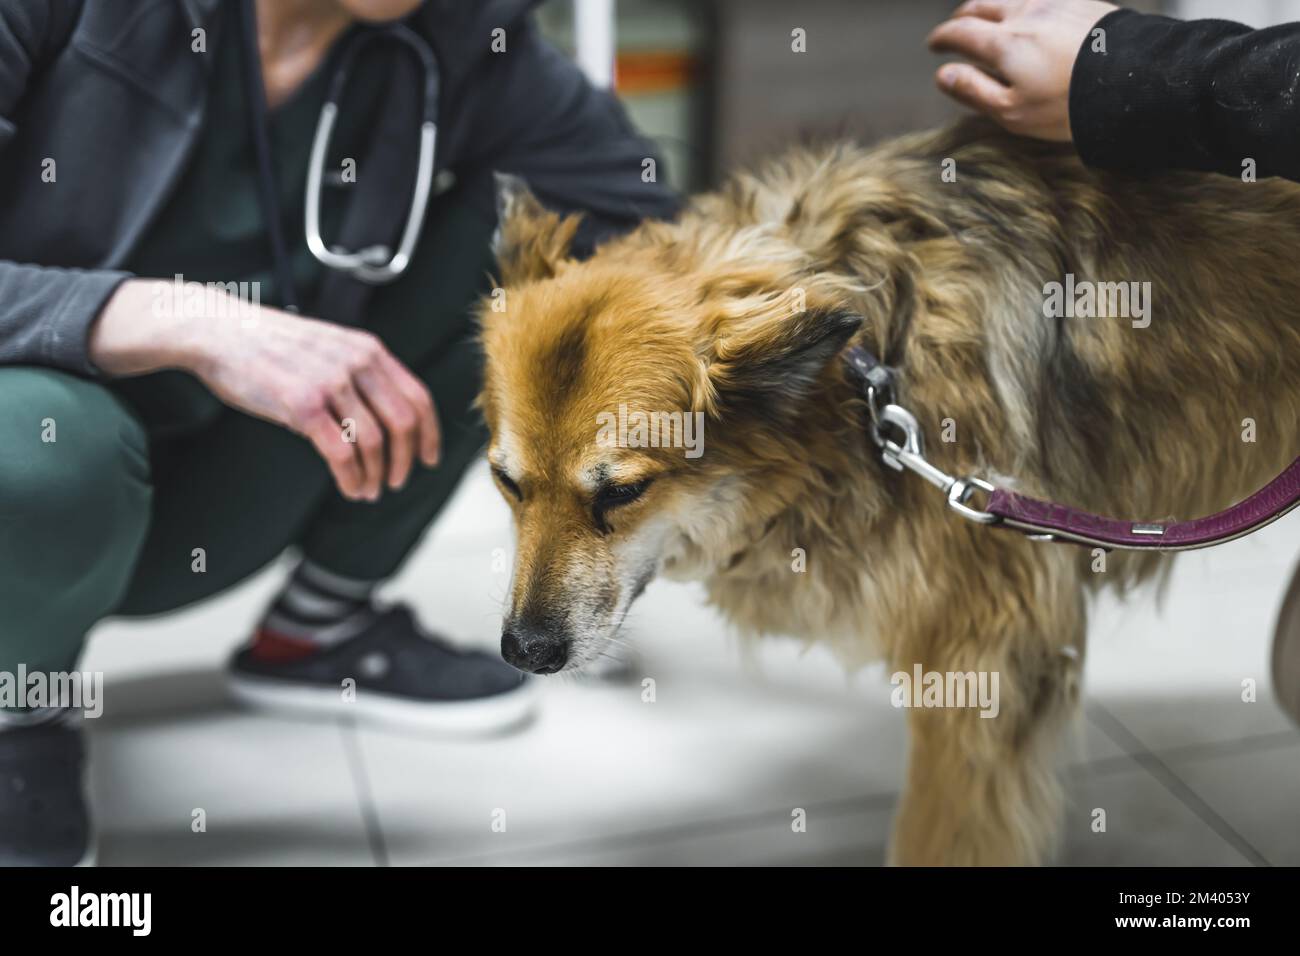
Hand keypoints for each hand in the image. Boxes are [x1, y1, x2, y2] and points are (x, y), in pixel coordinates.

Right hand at [90, 278, 439, 500]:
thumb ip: (359, 376)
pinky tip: (349, 488)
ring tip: (369, 491)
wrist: (217, 331)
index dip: (431, 434)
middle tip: (396, 483)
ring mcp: (329, 382)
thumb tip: (384, 422)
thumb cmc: (270, 346)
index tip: (431, 460)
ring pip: (372, 441)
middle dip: (405, 461)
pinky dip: (351, 477)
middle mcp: (356, 363)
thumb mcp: (328, 348)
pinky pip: (340, 451)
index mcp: (368, 350)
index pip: (418, 397)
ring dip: (376, 475)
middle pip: (403, 423)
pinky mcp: (301, 404)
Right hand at [927, 0, 1117, 140]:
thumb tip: (943, 75)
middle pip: (983, 5)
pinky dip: (1026, 2)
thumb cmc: (1070, 107)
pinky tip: (1030, 13)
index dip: (942, 38)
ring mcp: (1056, 4)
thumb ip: (974, 91)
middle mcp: (1026, 15)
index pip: (960, 32)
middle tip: (956, 27)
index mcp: (1004, 44)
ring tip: (990, 16)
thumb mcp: (1014, 112)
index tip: (935, 45)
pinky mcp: (1082, 2)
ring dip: (994, 4)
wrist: (1134, 83)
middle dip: (964, 15)